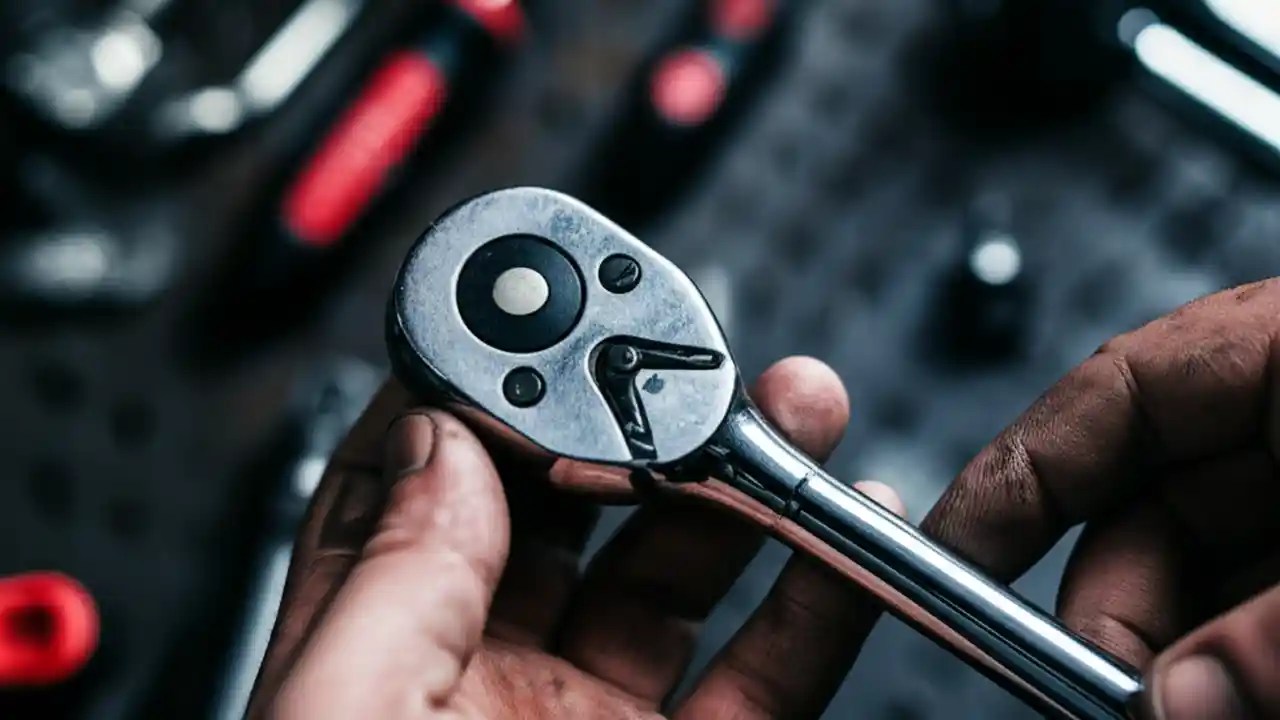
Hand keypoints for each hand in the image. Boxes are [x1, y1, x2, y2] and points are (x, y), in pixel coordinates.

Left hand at [246, 356, 903, 718]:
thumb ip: (389, 586)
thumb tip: (435, 443)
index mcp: (377, 669)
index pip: (424, 488)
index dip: (481, 393)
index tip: (540, 325)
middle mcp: (485, 689)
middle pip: (570, 510)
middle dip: (634, 417)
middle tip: (684, 357)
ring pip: (681, 578)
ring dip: (740, 485)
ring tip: (786, 407)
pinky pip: (767, 681)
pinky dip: (820, 606)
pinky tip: (850, 542)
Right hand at [923, 278, 1279, 718]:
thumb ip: (1270, 629)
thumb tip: (1177, 703)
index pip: (1112, 390)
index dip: (1016, 475)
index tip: (956, 558)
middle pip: (1150, 505)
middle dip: (1112, 610)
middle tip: (1102, 695)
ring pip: (1210, 566)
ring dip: (1178, 645)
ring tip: (1174, 707)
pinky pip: (1262, 596)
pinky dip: (1236, 649)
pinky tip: (1232, 694)